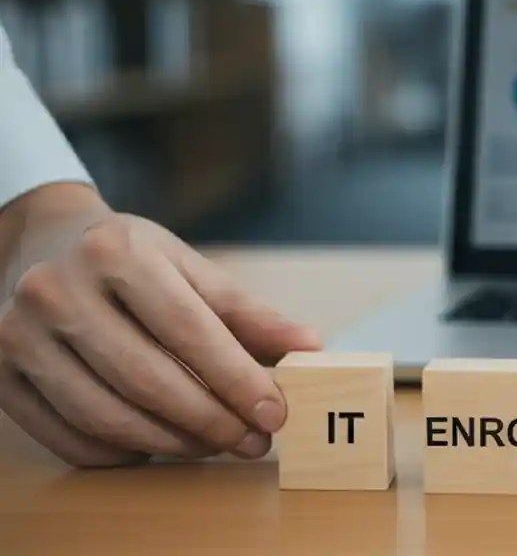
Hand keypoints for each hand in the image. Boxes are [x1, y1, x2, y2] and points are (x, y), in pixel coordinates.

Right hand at [0, 184, 321, 466]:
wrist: (40, 240)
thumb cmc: (127, 255)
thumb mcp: (187, 266)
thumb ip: (247, 311)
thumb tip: (310, 348)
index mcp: (116, 253)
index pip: (188, 329)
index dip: (235, 377)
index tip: (275, 413)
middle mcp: (58, 291)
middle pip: (147, 379)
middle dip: (210, 421)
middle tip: (253, 441)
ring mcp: (19, 335)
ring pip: (106, 415)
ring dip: (171, 444)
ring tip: (213, 445)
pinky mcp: (0, 375)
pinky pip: (67, 436)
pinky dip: (121, 453)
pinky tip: (157, 448)